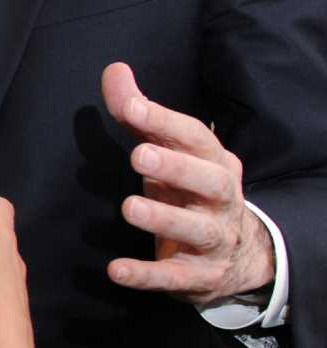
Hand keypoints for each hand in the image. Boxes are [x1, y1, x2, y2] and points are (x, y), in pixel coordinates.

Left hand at [100, 62, 274, 305]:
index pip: (195, 136)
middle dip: (177, 167)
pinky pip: (175, 277)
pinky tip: (117, 270)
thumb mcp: (169, 152)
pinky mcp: (199, 276)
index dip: (164, 121)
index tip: (131, 106)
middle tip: (139, 156)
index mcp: (215, 162)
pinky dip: (148, 275)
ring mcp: (214, 239)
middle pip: (209, 181)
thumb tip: (114, 70)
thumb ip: (139, 115)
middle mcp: (221, 199)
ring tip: (129, 208)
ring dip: (164, 219)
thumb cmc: (188, 191)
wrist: (233, 257)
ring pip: (198, 229)